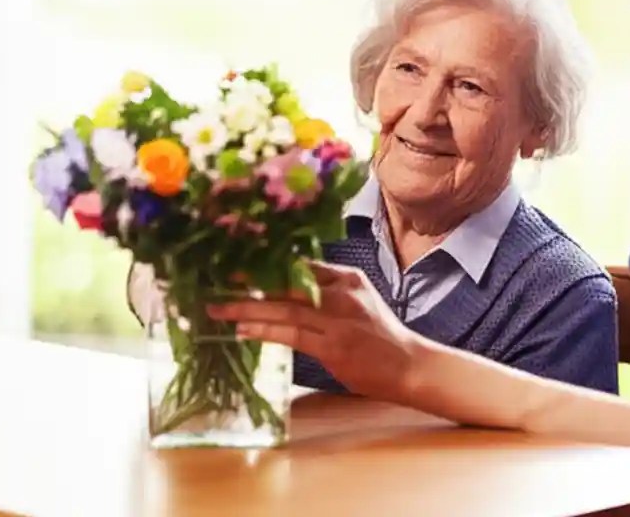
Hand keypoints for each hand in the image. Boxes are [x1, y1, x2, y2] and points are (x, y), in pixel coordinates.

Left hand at [205, 260, 423, 401]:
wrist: (411, 365)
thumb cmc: (381, 336)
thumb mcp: (358, 302)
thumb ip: (327, 293)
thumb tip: (285, 291)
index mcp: (348, 278)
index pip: (301, 264)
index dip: (267, 264)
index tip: (238, 264)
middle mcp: (342, 292)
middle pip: (287, 282)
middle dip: (250, 283)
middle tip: (218, 283)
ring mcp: (339, 319)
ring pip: (285, 307)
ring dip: (248, 308)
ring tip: (219, 309)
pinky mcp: (334, 346)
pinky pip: (292, 334)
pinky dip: (266, 330)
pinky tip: (244, 330)